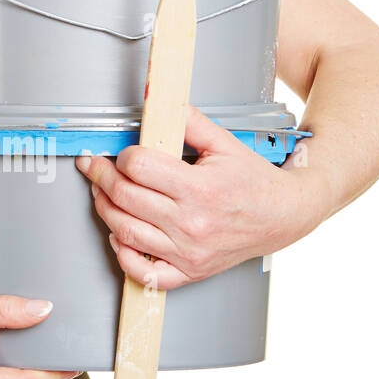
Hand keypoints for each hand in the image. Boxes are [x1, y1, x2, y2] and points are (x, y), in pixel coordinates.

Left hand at [75, 106, 327, 289]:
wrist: (282, 216)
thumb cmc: (254, 182)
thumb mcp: (225, 142)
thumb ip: (189, 122)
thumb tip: (157, 105)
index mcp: (200, 188)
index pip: (139, 168)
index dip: (123, 156)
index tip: (121, 153)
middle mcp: (191, 223)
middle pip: (126, 198)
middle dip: (102, 178)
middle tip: (96, 168)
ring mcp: (188, 251)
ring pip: (126, 232)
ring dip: (105, 210)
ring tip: (102, 195)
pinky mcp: (188, 271)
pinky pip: (143, 273)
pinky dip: (123, 255)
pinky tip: (119, 236)